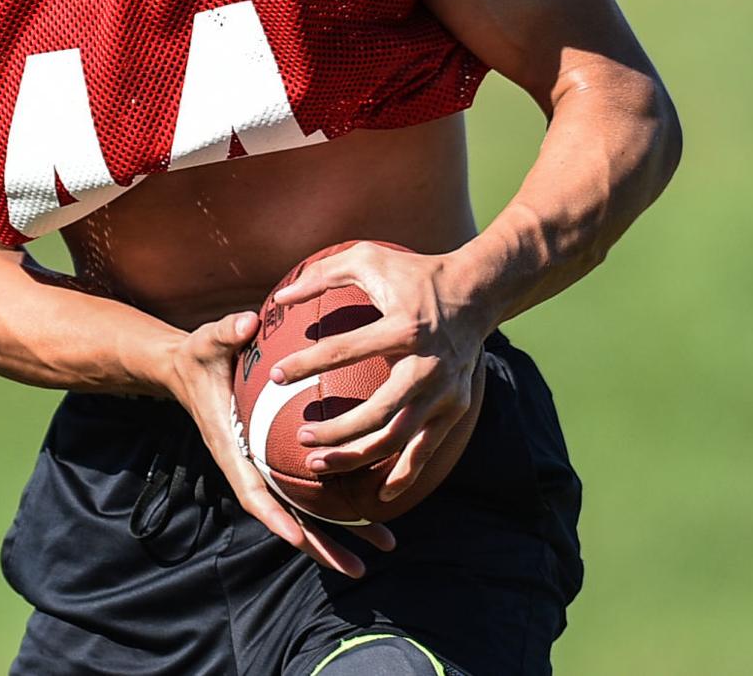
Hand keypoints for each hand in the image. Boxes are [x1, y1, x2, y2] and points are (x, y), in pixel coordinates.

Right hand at [165, 310, 395, 577]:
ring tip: (382, 545)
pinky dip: (335, 504)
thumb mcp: (209, 340)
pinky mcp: (274, 459)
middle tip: (361, 569)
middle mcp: (248, 466)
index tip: (298, 537)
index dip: (274, 516)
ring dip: (339, 534)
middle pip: (285, 517)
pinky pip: (306, 488)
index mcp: (230, 446)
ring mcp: (262, 467)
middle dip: (321, 545)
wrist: (185, 368)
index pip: (251, 490)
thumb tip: (247, 322)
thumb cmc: (201, 356)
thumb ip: (227, 332)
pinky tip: (369, 506)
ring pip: (301, 510)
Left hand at [269, 241, 488, 504]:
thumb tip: (279, 300)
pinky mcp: (455, 409)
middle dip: (335, 431)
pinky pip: (425, 450)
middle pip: (376, 412)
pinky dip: (403, 475)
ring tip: (319, 462)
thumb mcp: (367, 259)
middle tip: (301, 435)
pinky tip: (378, 493)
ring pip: (397, 438)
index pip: (345, 350)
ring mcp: (444, 392)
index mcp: (403, 326)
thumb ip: (322, 275)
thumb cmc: (413, 273)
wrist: (475, 293)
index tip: (277, 376)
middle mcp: (427, 365)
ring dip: (357, 456)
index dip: (307, 364)